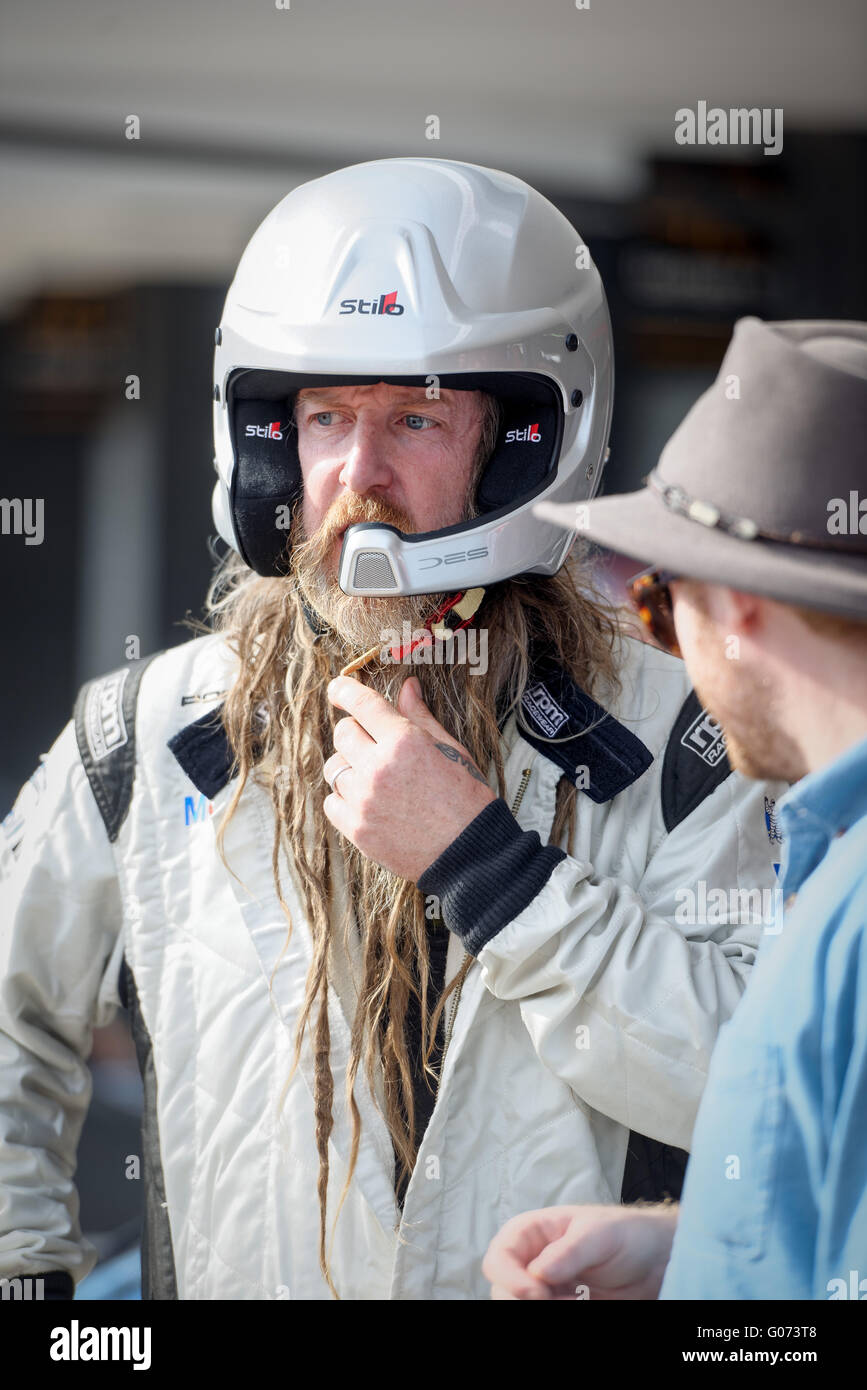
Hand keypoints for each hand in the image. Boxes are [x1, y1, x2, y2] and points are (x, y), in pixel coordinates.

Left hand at [323, 674, 495, 880]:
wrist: (470, 854)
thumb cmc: (466, 799)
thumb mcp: (450, 749)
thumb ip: (420, 716)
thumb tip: (407, 686)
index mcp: (404, 742)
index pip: (361, 704)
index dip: (344, 690)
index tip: (337, 690)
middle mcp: (378, 767)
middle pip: (343, 733)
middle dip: (356, 732)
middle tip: (375, 744)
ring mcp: (364, 800)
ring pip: (334, 767)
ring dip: (350, 767)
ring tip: (376, 779)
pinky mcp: (357, 829)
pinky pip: (332, 801)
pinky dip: (345, 798)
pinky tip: (368, 802)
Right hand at [482, 1203, 678, 1300]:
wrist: (655, 1261)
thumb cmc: (626, 1234)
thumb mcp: (600, 1235)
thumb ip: (569, 1251)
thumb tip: (538, 1272)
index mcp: (531, 1232)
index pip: (499, 1258)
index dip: (510, 1279)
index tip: (537, 1294)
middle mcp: (530, 1261)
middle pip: (502, 1291)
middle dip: (527, 1301)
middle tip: (566, 1301)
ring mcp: (542, 1288)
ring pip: (520, 1308)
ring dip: (545, 1311)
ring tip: (579, 1302)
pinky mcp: (558, 1305)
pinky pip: (544, 1315)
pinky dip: (556, 1315)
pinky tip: (583, 1305)